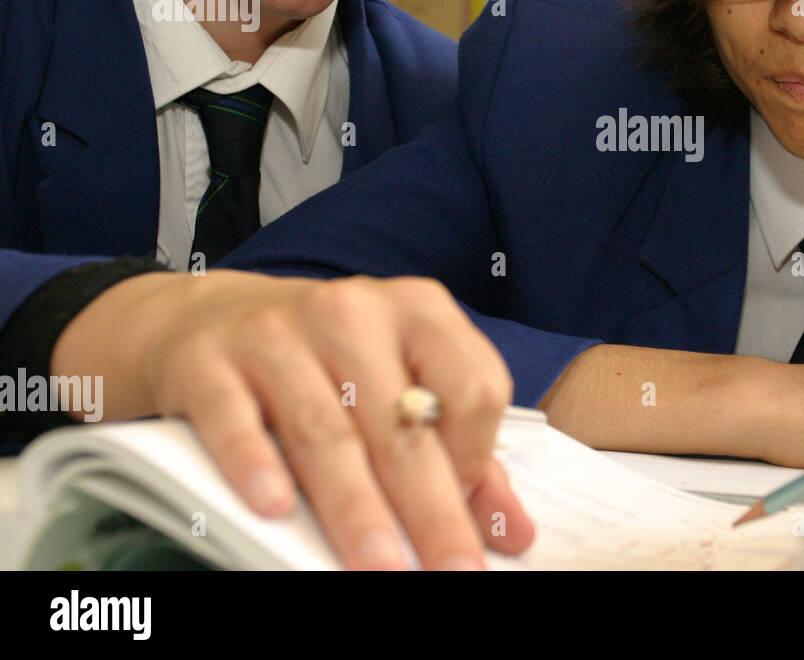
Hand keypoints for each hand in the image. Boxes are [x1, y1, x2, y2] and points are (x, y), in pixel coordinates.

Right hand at [51, 270, 534, 568]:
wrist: (211, 318)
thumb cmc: (326, 360)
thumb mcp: (400, 384)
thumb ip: (458, 455)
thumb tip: (513, 531)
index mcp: (418, 311)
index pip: (473, 387)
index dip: (475, 458)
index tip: (465, 511)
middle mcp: (353, 311)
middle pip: (403, 426)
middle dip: (431, 511)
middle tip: (451, 571)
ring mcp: (278, 333)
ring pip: (326, 433)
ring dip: (356, 509)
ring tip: (381, 566)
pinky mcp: (212, 362)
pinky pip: (236, 420)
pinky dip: (255, 465)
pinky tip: (274, 508)